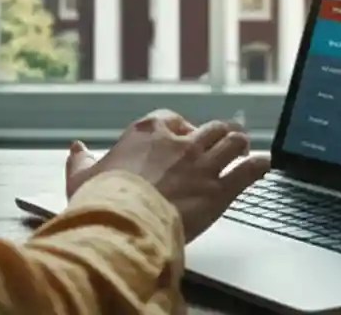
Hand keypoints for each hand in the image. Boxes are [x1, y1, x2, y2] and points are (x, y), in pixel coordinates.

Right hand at [65, 109, 270, 241]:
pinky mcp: (220, 190)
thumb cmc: (102, 201)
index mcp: (149, 132)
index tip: (183, 134)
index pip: (173, 118)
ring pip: (233, 143)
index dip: (182, 126)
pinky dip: (259, 165)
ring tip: (245, 148)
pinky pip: (249, 170)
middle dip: (219, 133)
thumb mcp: (82, 178)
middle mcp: (181, 143)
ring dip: (241, 145)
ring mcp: (203, 164)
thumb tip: (75, 149)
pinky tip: (265, 163)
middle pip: (211, 128)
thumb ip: (80, 161)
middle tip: (223, 141)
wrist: (124, 222)